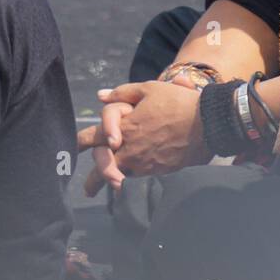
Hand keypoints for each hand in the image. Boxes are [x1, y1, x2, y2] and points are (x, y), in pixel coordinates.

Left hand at [76, 79, 208, 195]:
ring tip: (107, 190)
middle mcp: (129, 149)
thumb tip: (101, 96)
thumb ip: (122, 93)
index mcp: (124, 127)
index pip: (92, 138)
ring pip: (120, 177)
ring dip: (111, 182)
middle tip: (88, 189)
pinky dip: (134, 182)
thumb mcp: (149, 89)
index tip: (72, 150)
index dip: (79, 144)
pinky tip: (133, 184)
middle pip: (102, 167)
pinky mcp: (158, 172)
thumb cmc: (178, 102)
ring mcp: (143, 164)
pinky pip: (139, 179)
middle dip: (93, 179)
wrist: (207, 124)